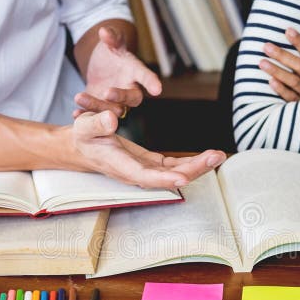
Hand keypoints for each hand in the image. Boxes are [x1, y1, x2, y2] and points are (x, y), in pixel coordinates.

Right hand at [69, 111, 224, 188]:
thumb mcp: (84, 126)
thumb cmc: (82, 137)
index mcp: (121, 166)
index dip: (165, 180)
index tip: (184, 178)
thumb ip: (96, 124)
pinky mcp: (150, 164)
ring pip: (175, 173)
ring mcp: (145, 170)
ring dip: (197, 166)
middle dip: (194, 169)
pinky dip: (190, 162)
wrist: (80, 148)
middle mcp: (136, 173)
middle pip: (169, 177)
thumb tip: (110, 119)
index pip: (145, 176)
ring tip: (218, 155)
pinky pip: (173, 166)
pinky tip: (206, 156)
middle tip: (216, 157)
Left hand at [74, 26, 162, 117]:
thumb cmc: (112, 52)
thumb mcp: (112, 42)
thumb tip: (104, 31)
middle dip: (120, 97)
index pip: (146, 76)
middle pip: (132, 98)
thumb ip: (111, 37)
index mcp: (135, 71)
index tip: (157, 90)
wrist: (102, 65)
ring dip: (96, 105)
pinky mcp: (101, 107)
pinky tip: (75, 113)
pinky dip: (86, 115)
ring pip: (112, 109)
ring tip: (79, 96)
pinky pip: (96, 114)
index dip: (151, 83)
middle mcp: (129, 89)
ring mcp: (116, 102)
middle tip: (107, 92)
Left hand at [259, 28, 299, 101]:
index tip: (288, 29)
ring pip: (294, 81)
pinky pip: (292, 98)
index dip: (299, 42)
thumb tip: (286, 49)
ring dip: (278, 71)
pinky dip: (282, 90)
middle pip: (299, 66)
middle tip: (266, 46)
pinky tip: (271, 82)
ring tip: (262, 62)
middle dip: (283, 55)